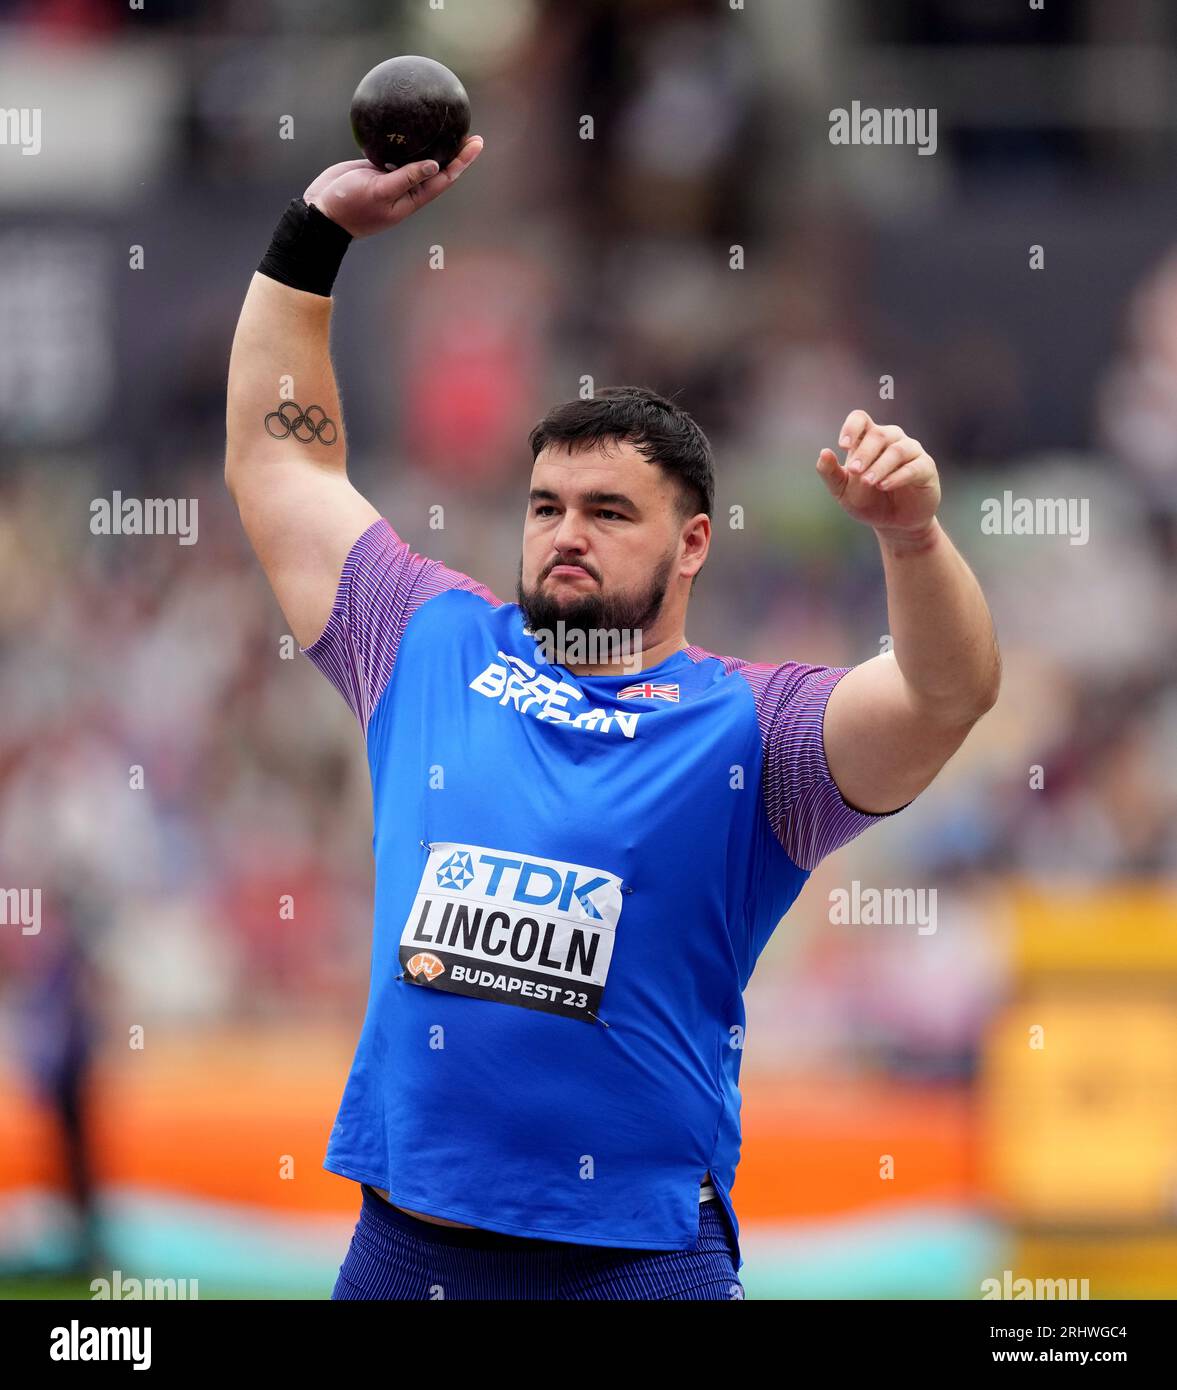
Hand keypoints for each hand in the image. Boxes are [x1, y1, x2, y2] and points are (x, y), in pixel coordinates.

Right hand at [302, 135, 483, 238]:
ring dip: (432, 146)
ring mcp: (391, 178)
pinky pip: (396, 152)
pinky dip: (406, 140)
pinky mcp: (376, 168)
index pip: (444, 178)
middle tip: (469, 132)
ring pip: (418, 159)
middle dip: (454, 152)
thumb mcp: (380, 191)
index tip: (475, 143)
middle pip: (437, 168)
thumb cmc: (350, 206)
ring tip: (446, 127)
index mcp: (412, 198)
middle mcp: (406, 189)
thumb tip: (434, 166)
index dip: (461, 161)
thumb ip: (406, 178)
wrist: (322, 211)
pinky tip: (410, 125)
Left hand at [816, 409, 940, 537]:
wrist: (893, 523)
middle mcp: (891, 439)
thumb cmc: (868, 501)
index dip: (851, 427)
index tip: (843, 446)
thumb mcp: (843, 492)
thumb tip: (824, 452)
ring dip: (880, 465)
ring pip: (897, 450)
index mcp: (868, 439)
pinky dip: (897, 476)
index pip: (860, 419)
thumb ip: (831, 473)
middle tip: (854, 471)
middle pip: (878, 434)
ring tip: (868, 482)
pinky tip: (884, 485)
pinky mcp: (925, 467)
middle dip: (864, 453)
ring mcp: (911, 451)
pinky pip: (913, 466)